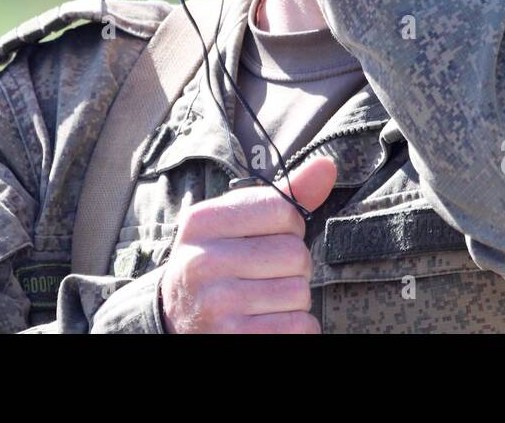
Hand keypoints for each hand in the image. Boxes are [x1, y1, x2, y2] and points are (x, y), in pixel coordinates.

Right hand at [159, 156, 336, 333]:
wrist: (178, 321)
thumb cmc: (219, 264)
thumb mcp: (234, 224)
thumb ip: (283, 197)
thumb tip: (327, 166)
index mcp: (202, 221)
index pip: (282, 210)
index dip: (290, 226)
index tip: (268, 238)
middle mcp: (203, 261)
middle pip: (296, 254)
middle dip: (294, 267)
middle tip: (266, 275)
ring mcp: (216, 304)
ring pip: (300, 292)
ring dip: (294, 299)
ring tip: (264, 300)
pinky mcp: (234, 338)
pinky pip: (300, 326)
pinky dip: (297, 327)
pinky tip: (269, 322)